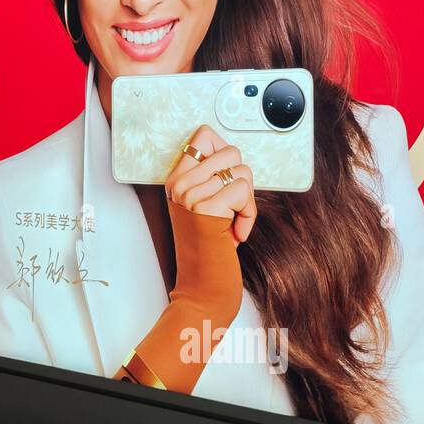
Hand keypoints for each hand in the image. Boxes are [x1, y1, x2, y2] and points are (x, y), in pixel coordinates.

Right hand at [165, 124, 257, 245]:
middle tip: (231, 207)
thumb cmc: (208, 249)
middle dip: (242, 181)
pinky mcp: (206, 209)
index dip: (224, 154)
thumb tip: (231, 155)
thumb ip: (210, 179)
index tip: (225, 180)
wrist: (202, 286)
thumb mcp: (202, 208)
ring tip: (232, 222)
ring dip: (247, 201)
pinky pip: (244, 191)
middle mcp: (179, 185)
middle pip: (231, 152)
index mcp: (175, 180)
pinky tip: (235, 232)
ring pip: (242, 172)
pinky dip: (248, 214)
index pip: (203, 136)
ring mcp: (190, 196)